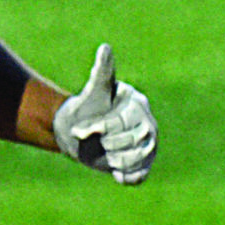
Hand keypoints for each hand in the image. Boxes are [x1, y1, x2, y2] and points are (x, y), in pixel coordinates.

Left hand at [51, 43, 156, 185]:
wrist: (77, 133)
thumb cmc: (85, 109)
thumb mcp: (92, 91)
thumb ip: (102, 72)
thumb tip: (105, 47)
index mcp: (138, 104)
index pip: (125, 122)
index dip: (101, 129)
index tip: (80, 131)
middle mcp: (147, 124)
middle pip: (136, 142)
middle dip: (110, 145)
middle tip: (97, 142)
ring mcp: (147, 145)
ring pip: (139, 159)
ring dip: (116, 160)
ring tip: (104, 153)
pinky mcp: (141, 164)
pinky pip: (141, 175)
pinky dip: (129, 177)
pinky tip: (116, 175)